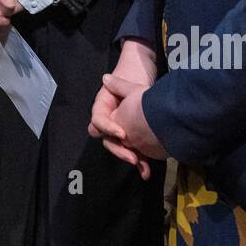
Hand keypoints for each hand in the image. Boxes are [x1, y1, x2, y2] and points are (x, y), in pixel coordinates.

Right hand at [89, 41, 161, 179]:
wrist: (147, 75)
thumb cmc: (134, 74)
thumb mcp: (127, 79)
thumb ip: (118, 84)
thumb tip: (105, 79)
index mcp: (103, 107)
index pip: (99, 121)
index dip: (108, 128)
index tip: (122, 134)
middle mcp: (109, 120)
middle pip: (107, 139)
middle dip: (119, 149)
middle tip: (133, 157)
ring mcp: (121, 129)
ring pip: (119, 147)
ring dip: (130, 157)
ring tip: (142, 167)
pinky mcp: (134, 136)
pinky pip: (133, 150)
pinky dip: (139, 160)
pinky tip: (147, 171)